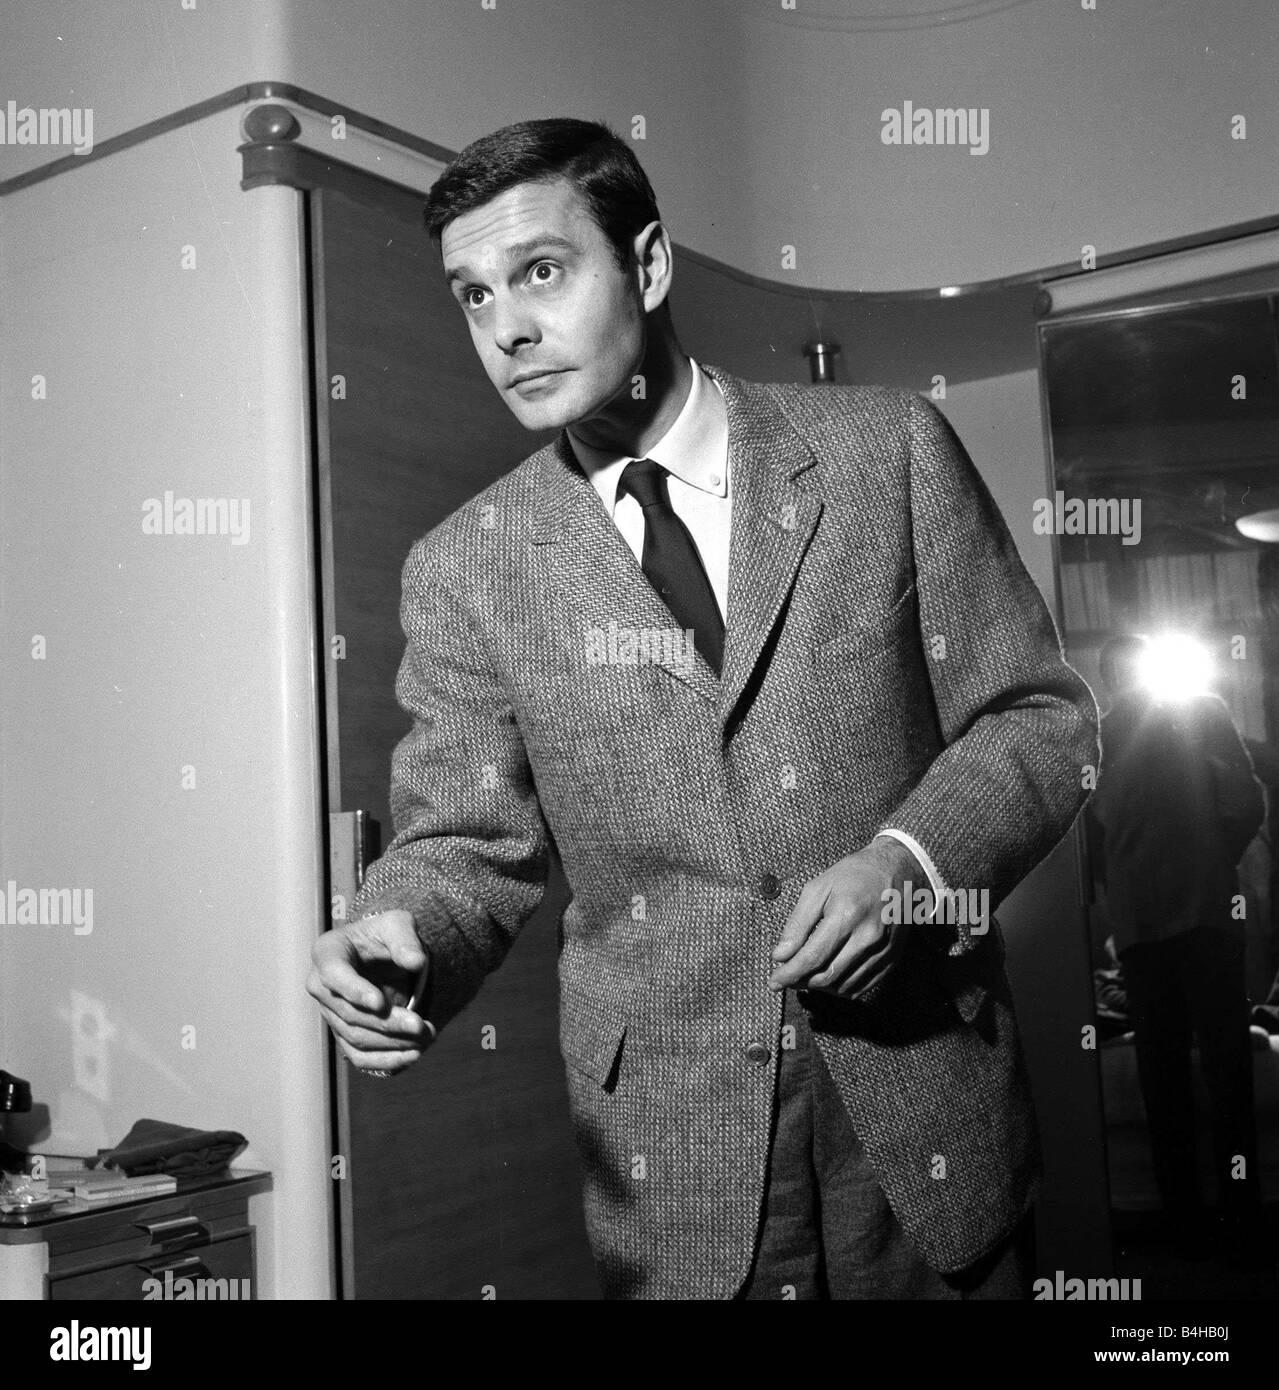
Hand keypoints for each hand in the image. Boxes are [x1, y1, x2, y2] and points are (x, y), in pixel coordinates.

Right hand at [307, 909, 432, 1074]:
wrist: (382, 953)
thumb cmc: (384, 934)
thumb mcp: (397, 923)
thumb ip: (405, 938)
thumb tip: (416, 961)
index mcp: (327, 953)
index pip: (334, 975)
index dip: (355, 991)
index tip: (381, 1003)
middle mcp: (322, 987)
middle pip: (350, 1013)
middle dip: (387, 1023)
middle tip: (421, 1026)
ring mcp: (331, 1013)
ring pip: (356, 1038)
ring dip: (392, 1042)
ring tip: (426, 1037)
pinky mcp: (345, 1033)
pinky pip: (360, 1056)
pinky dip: (385, 1060)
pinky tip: (413, 1055)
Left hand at [768, 840, 918, 999]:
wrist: (898, 870)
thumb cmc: (854, 876)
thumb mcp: (818, 889)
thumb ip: (797, 924)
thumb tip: (780, 955)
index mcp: (846, 915)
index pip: (812, 957)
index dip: (789, 974)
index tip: (774, 982)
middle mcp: (868, 937)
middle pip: (827, 976)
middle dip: (801, 982)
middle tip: (787, 978)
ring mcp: (883, 950)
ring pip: (845, 986)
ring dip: (820, 987)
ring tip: (806, 976)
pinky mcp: (892, 958)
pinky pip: (863, 986)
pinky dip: (842, 988)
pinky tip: (829, 978)